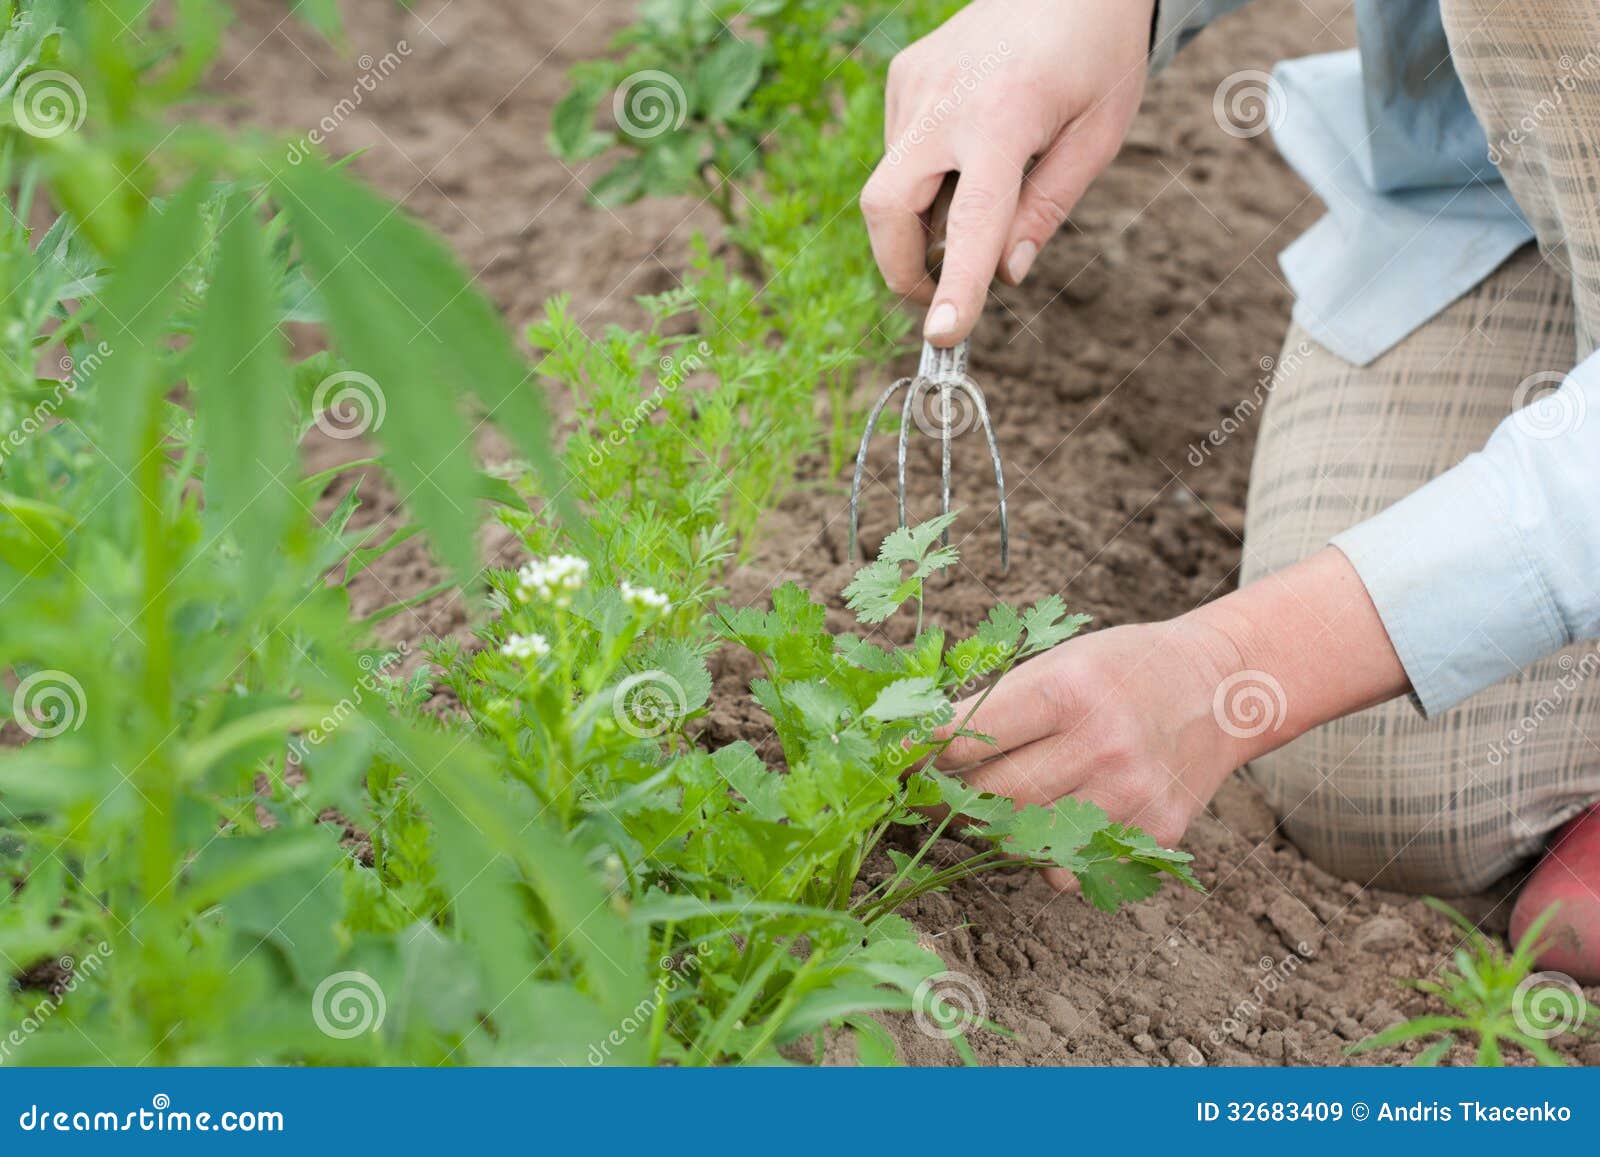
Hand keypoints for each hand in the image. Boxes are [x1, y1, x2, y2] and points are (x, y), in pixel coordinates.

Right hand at [860, 0, 1154, 345]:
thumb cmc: (1097, 54)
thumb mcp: (1097, 136)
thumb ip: (1048, 208)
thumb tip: (1006, 274)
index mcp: (1004, 117)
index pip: (971, 222)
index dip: (955, 287)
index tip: (941, 337)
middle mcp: (944, 100)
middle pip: (886, 209)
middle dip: (901, 267)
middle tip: (939, 297)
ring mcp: (915, 83)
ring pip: (888, 186)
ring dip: (922, 217)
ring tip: (982, 191)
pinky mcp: (904, 75)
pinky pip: (899, 151)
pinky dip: (925, 177)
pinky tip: (969, 150)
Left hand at [933, 548, 1410, 887]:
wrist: (1223, 687)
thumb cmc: (1122, 669)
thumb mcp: (1060, 660)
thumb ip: (996, 703)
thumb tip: (917, 745)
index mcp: (1070, 690)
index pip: (973, 735)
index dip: (925, 753)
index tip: (898, 762)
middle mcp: (1103, 744)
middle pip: (994, 795)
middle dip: (952, 797)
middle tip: (930, 794)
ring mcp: (1132, 795)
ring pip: (1027, 838)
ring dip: (992, 829)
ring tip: (980, 809)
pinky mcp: (1155, 832)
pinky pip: (1074, 866)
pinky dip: (1046, 856)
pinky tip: (1045, 828)